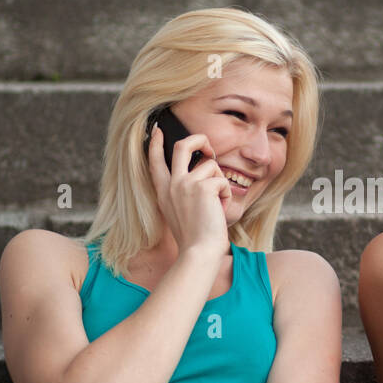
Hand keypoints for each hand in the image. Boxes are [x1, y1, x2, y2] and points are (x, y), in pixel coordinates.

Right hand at [146, 125, 232, 259]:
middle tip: (209, 147)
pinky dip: (225, 196)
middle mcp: (172, 184)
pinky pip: (221, 181)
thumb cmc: (196, 237)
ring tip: (216, 206)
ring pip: (211, 166)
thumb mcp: (181, 211)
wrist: (199, 252)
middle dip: (199, 139)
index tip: (158, 130)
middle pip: (182, 146)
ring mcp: (185, 184)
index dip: (157, 144)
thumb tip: (201, 169)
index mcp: (164, 192)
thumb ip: (184, 192)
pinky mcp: (202, 187)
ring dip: (220, 184)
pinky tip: (219, 211)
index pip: (156, 161)